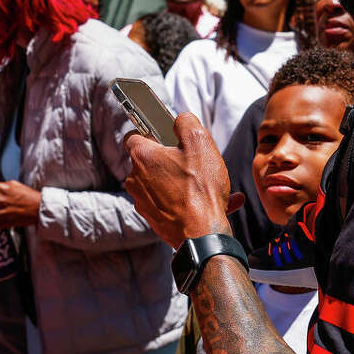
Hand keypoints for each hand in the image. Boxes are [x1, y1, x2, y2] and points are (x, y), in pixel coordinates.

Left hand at [123, 112, 233, 248]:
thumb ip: (186, 121)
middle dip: (174, 159)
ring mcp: (143, 201)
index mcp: (142, 157)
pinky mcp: (155, 219)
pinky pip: (173, 203)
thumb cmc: (200, 188)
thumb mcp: (199, 141)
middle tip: (196, 162)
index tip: (169, 135)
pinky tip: (219, 202)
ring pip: (165, 183)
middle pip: (152, 161)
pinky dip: (190, 200)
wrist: (201, 234)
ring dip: (186, 182)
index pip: (134, 135)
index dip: (152, 132)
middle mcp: (136, 179)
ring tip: (212, 185)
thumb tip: (180, 119)